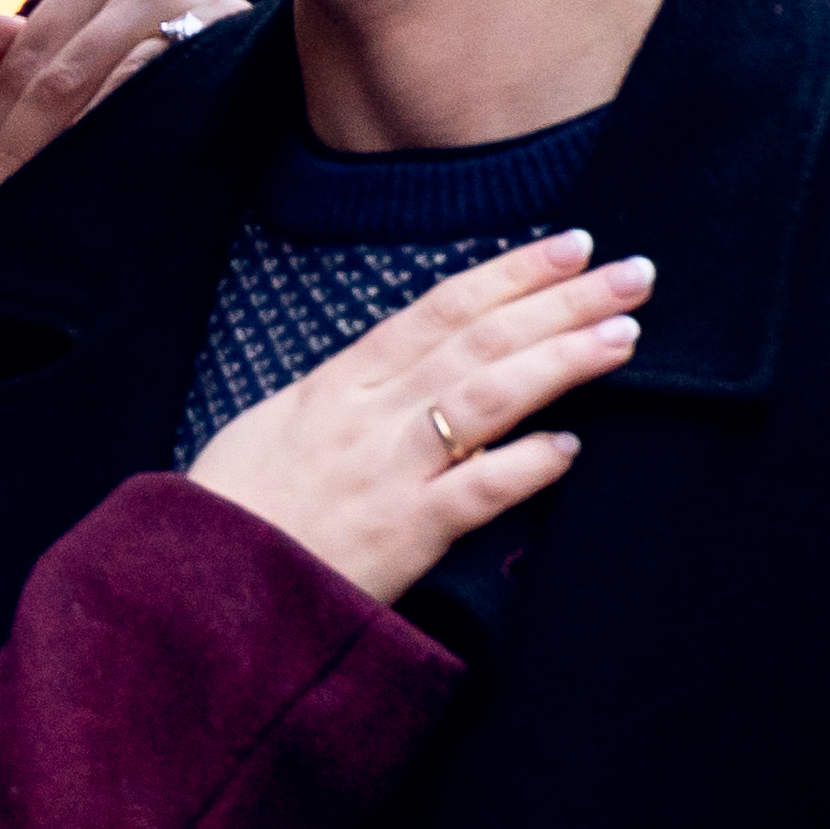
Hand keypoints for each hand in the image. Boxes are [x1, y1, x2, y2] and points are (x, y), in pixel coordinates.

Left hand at [0, 0, 250, 213]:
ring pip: (110, 87)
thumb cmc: (177, 63)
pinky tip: (96, 177)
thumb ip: (28, 47)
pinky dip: (123, 139)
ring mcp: (197, 10)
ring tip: (26, 204)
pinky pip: (167, 96)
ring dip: (61, 153)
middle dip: (13, 149)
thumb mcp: (96, 50)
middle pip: (59, 73)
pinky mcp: (235, 45)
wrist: (286, 69)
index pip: (28, 55)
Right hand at [181, 233, 651, 603]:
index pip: (440, 309)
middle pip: (478, 340)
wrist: (196, 583)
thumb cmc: (237, 507)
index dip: (511, 273)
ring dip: (558, 362)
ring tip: (624, 335)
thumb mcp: (279, 424)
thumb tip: (413, 363)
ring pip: (483, 398)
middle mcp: (368, 416)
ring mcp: (386, 473)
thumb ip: (349, 393)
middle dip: (560, 301)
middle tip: (633, 273)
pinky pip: (471, 494)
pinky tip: (569, 447)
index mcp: (338, 383)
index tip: (573, 245)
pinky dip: (521, 467)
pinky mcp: (400, 537)